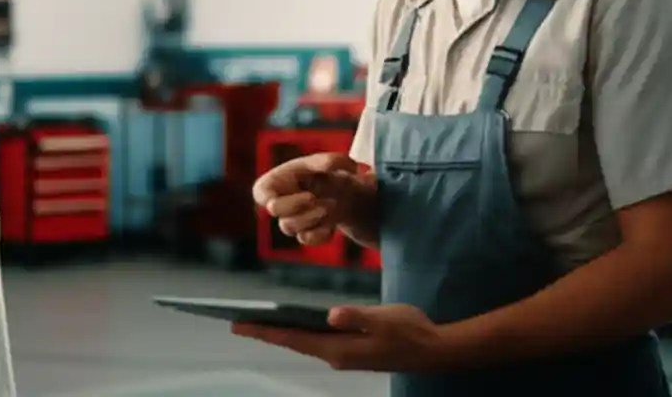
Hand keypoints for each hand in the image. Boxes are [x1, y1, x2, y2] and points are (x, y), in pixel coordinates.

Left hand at [232, 304, 445, 372]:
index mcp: (340, 348)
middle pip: (293, 342)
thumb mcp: (385, 318)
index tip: (239, 325)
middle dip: (265, 331)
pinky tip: (292, 323)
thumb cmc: (411, 331)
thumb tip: (331, 315)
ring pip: (304, 343)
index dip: (264, 331)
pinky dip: (299, 333)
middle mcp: (337, 355)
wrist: (435, 350)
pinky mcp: (352, 351)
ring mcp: (344, 355)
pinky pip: (317, 342)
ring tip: (257, 321)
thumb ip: (357, 316)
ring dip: (281, 332)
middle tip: (236, 322)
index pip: (293, 338)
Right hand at [252, 152, 360, 245]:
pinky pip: (306, 239)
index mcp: (277, 182)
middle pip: (273, 210)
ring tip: (332, 204)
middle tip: (313, 197)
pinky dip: (321, 232)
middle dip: (295, 203)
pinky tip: (332, 224)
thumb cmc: (326, 174)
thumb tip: (348, 166)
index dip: (269, 193)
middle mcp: (280, 203)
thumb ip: (331, 162)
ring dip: (311, 216)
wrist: (344, 195)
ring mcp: (290, 221)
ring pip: (288, 227)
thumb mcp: (328, 163)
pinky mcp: (304, 235)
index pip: (260, 191)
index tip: (295, 186)